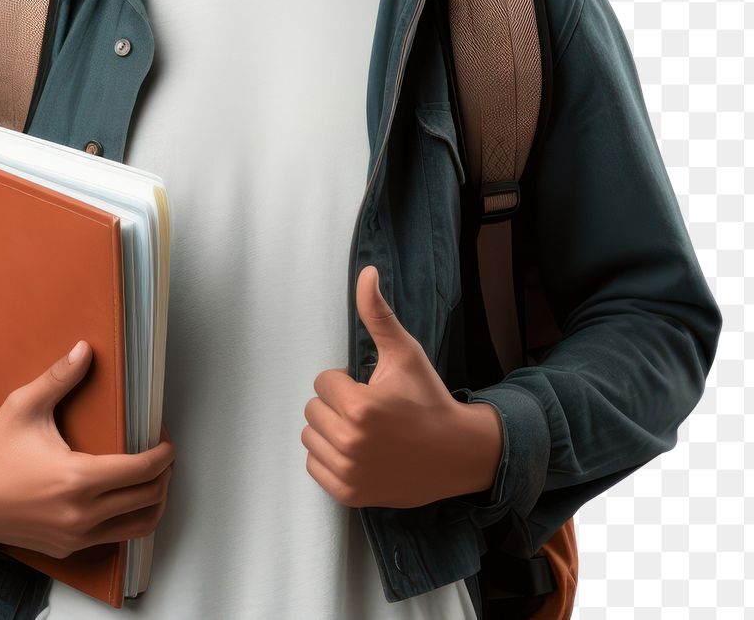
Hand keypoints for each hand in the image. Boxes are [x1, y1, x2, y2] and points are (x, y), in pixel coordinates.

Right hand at [0, 341, 175, 558]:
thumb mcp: (24, 406)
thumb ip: (60, 377)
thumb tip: (86, 349)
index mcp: (75, 479)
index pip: (141, 471)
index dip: (163, 454)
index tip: (165, 438)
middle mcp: (79, 514)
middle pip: (148, 499)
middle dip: (164, 474)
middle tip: (163, 453)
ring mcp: (73, 537)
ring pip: (138, 526)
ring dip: (154, 502)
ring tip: (154, 477)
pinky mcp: (66, 548)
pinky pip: (114, 538)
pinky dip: (131, 519)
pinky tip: (126, 497)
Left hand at [301, 266, 502, 508]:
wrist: (455, 453)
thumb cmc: (427, 399)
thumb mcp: (404, 353)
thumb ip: (377, 313)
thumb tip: (366, 272)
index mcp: (359, 407)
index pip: (323, 382)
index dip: (346, 381)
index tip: (371, 389)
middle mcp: (350, 442)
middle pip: (313, 410)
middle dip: (336, 404)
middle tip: (369, 410)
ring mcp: (348, 472)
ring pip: (311, 436)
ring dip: (330, 430)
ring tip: (364, 430)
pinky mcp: (348, 494)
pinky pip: (314, 466)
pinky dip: (330, 457)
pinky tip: (358, 451)